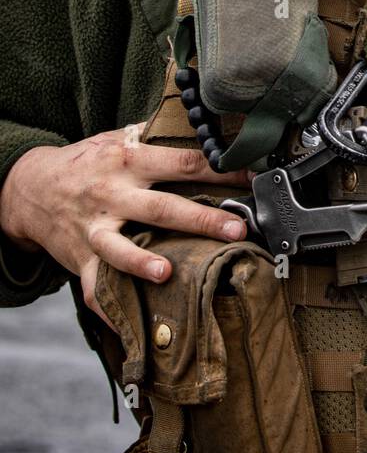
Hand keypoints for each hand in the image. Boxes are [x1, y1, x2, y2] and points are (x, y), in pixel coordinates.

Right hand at [0, 125, 251, 328]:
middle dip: (199, 219)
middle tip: (235, 229)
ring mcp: (95, 228)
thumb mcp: (117, 138)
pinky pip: (92, 285)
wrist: (30, 186)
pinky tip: (127, 323)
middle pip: (160, 207)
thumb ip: (156, 138)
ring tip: (169, 273)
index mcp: (129, 160)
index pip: (182, 162)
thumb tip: (203, 129)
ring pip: (119, 248)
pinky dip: (108, 305)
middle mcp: (113, 194)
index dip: (219, 169)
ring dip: (143, 262)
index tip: (251, 178)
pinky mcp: (79, 257)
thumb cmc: (85, 161)